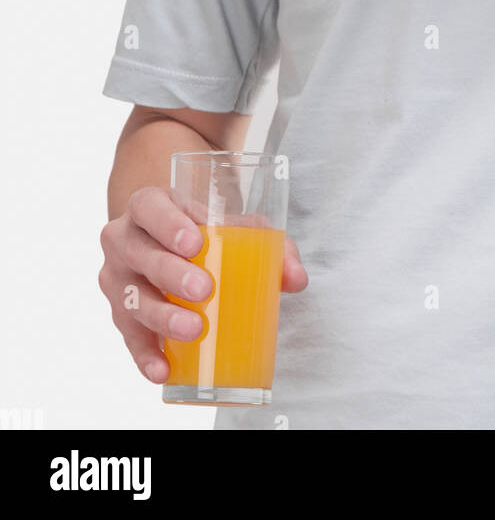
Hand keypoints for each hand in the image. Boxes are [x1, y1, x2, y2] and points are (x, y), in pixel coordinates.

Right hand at [98, 186, 308, 384]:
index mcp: (149, 206)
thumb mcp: (231, 225)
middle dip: (171, 273)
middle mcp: (124, 240)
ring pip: (131, 298)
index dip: (167, 224)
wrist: (161, 243)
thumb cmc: (201, 230)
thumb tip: (296, 278)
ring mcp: (117, 278)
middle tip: (204, 290)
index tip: (195, 244)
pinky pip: (129, 337)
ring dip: (162, 317)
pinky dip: (145, 355)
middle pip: (141, 255)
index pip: (149, 208)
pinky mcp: (119, 314)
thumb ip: (266, 243)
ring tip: (194, 330)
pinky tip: (163, 370)